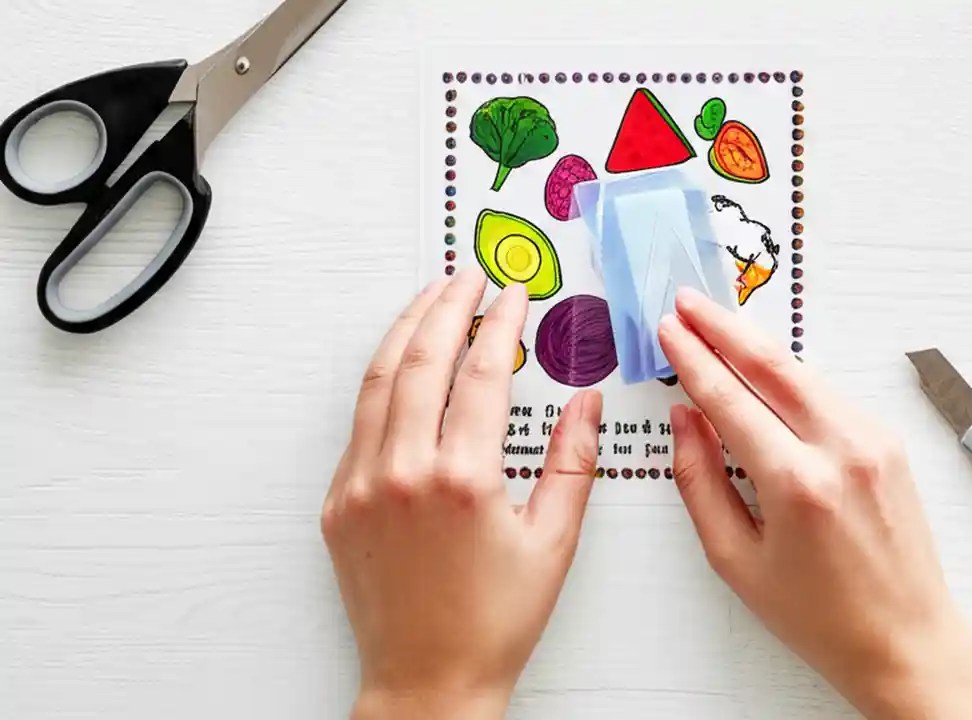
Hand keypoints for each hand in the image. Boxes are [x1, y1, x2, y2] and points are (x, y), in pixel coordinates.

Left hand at [322, 269, 603, 719]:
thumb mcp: (553, 541)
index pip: (483, 373)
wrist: (428, 681)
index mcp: (463, 480)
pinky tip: (402, 367)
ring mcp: (362, 486)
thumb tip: (585, 401)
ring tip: (430, 299)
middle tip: (468, 276)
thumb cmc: (495, 622)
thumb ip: (573, 462)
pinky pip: (359, 425)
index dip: (500, 324)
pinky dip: (382, 384)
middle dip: (446, 306)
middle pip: (421, 360)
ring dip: (405, 331)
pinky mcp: (339, 503)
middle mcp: (403, 473)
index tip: (512, 295)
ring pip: (378, 382)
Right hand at [658, 289, 971, 719]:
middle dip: (723, 327)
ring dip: (757, 345)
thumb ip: (700, 482)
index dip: (693, 358)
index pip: (730, 399)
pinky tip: (765, 369)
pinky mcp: (889, 444)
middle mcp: (842, 450)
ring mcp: (874, 441)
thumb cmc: (819, 616)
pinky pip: (829, 395)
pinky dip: (792, 376)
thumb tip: (685, 420)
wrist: (905, 639)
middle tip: (688, 301)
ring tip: (718, 325)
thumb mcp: (736, 560)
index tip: (669, 329)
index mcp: (798, 484)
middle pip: (772, 365)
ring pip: (804, 373)